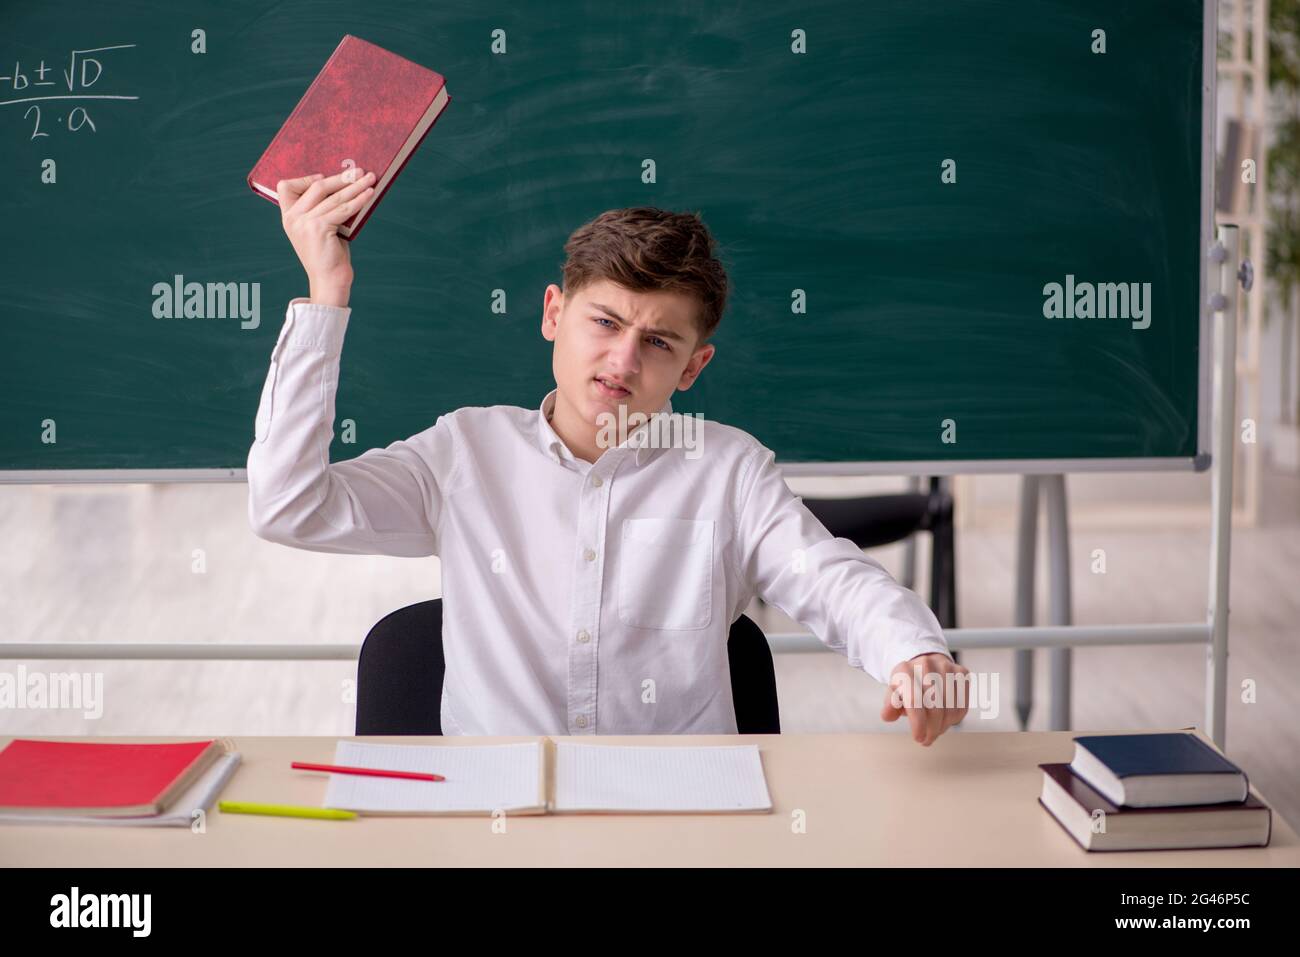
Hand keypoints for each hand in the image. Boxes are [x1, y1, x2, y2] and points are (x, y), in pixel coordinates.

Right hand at [275, 169, 376, 300]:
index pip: (285, 187)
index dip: (304, 179)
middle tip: (358, 171)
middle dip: (341, 178)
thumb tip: (344, 187)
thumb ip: (322, 210)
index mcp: (288, 217)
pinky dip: (358, 200)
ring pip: (333, 197)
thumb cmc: (328, 255)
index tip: (325, 177)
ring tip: (370, 178)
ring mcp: (304, 222)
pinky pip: (343, 208)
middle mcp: (292, 218)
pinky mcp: (319, 227)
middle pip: (317, 187)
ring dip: (355, 186)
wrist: (329, 280)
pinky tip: (370, 194)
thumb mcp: (319, 230)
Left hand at [880, 652, 969, 745]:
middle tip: (927, 739)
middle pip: (935, 708)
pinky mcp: (962, 673)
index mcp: (904, 670)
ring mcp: (946, 667)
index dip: (918, 724)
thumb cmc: (908, 684)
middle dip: (932, 730)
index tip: (919, 738)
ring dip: (943, 726)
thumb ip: (890, 705)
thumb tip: (887, 716)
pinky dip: (955, 718)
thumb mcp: (894, 693)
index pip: (914, 701)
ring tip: (935, 729)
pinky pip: (962, 705)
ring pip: (950, 709)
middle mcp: (926, 665)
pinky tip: (945, 719)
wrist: (925, 665)